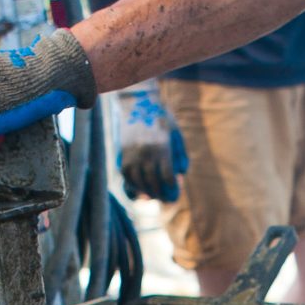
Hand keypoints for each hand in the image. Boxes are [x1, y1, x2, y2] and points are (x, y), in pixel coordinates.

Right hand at [115, 80, 188, 202]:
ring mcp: (132, 153)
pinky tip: (140, 189)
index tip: (175, 195)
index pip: (167, 177)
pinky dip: (132, 185)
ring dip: (146, 193)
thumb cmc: (162, 120)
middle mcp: (146, 152)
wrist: (138, 103)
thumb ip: (180, 156)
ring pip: (138, 182)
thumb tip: (180, 176)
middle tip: (165, 200)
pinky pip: (126, 175)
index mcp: (162, 147)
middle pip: (153, 182)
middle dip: (160, 195)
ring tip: (153, 197)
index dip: (172, 189)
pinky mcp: (123, 153)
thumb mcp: (176, 135)